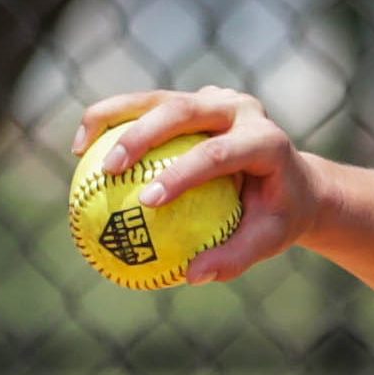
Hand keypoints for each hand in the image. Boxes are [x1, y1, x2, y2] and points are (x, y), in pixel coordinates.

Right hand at [67, 86, 309, 283]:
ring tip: (80, 152)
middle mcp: (240, 108)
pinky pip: (147, 106)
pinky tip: (83, 150)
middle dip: (142, 135)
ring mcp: (216, 98)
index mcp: (265, 139)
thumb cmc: (278, 215)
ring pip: (158, 98)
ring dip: (115, 118)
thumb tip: (192, 276)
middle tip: (110, 170)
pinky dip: (113, 122)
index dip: (180, 174)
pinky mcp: (193, 99)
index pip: (217, 153)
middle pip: (184, 110)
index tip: (147, 202)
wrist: (292, 179)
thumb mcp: (269, 241)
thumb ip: (235, 257)